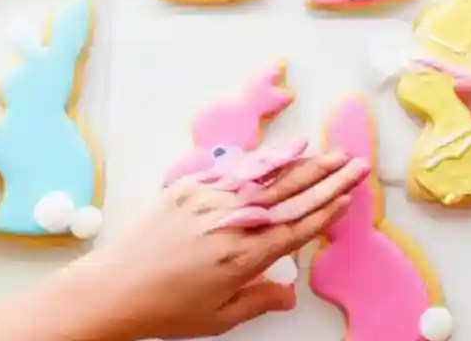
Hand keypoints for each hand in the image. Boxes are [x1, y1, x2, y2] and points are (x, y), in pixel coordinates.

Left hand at [73, 151, 370, 339]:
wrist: (115, 287)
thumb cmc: (166, 308)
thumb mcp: (221, 317)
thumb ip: (260, 299)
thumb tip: (289, 291)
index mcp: (244, 256)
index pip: (297, 226)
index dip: (327, 209)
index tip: (350, 195)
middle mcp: (231, 221)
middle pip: (289, 194)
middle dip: (327, 177)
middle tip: (355, 163)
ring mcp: (209, 199)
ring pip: (265, 176)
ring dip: (301, 163)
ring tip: (330, 153)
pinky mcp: (188, 188)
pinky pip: (232, 171)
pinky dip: (260, 161)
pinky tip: (281, 151)